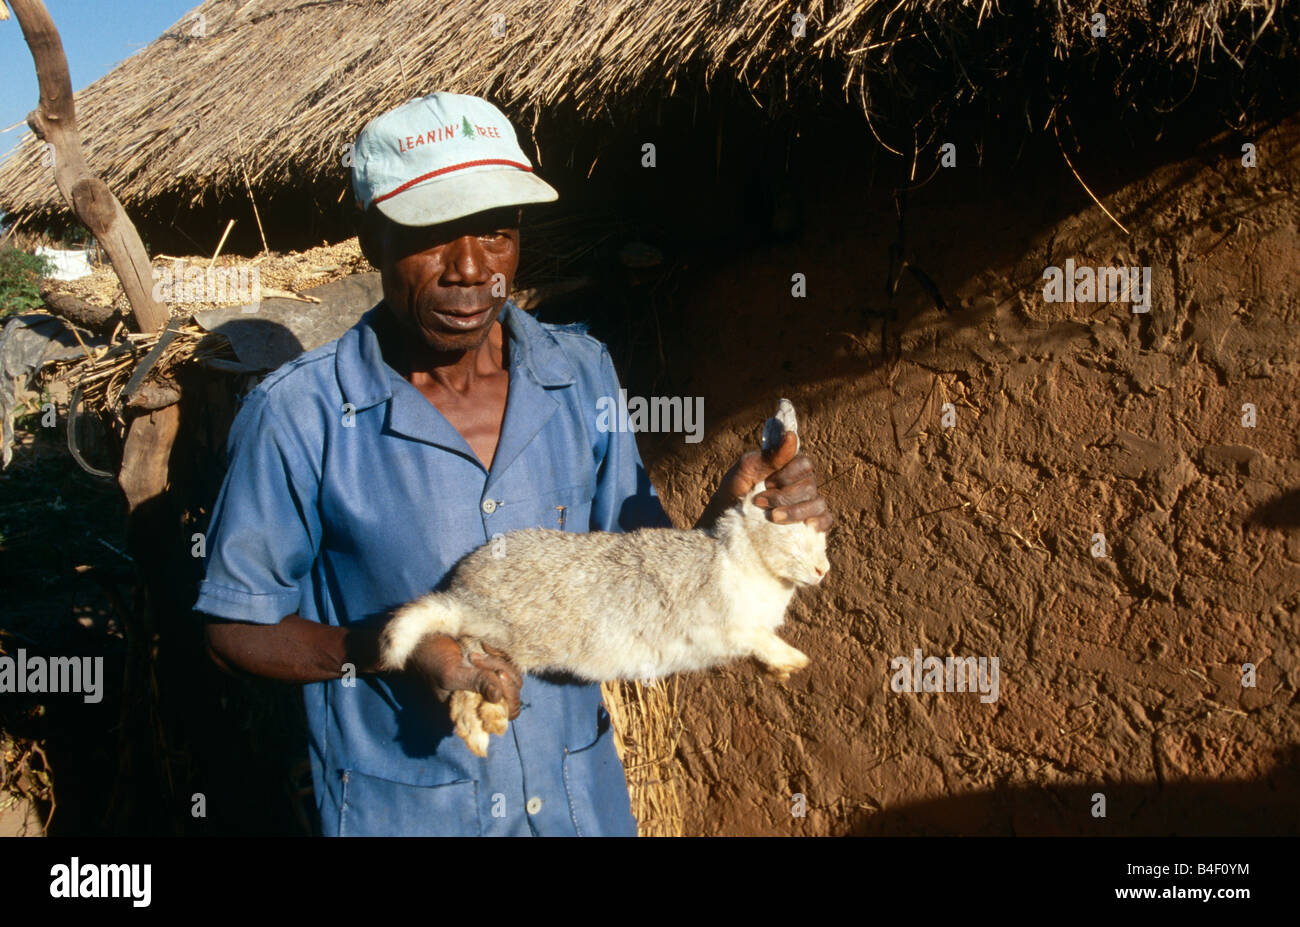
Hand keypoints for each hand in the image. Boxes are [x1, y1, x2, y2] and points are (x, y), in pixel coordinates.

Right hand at [405, 634, 522, 719]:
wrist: (421, 638)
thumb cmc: (430, 659)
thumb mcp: (450, 673)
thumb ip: (475, 683)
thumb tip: (498, 696)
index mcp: (470, 713)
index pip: (503, 714)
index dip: (504, 696)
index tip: (493, 676)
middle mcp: (481, 700)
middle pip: (511, 693)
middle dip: (499, 673)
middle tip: (476, 659)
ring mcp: (487, 683)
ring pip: (511, 676)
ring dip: (496, 661)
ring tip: (474, 653)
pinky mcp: (490, 667)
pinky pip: (507, 663)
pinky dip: (498, 654)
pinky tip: (482, 646)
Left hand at [698, 431, 833, 531]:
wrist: (727, 521)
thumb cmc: (736, 491)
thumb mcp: (746, 470)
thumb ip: (769, 455)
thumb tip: (791, 435)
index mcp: (790, 467)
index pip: (805, 463)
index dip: (787, 475)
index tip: (766, 483)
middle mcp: (803, 484)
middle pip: (810, 485)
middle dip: (783, 496)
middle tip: (759, 501)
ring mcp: (808, 504)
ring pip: (817, 504)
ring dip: (794, 511)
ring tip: (772, 517)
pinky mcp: (811, 524)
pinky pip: (825, 520)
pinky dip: (818, 522)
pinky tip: (804, 526)